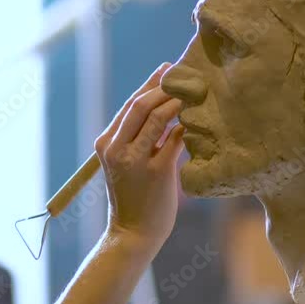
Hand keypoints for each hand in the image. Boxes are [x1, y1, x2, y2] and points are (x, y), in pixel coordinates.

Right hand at [94, 62, 184, 246]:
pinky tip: (198, 121)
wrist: (132, 234)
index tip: (167, 69)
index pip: (130, 105)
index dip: (150, 85)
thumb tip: (164, 106)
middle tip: (186, 75)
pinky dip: (187, 126)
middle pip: (140, 105)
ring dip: (177, 101)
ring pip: (156, 117)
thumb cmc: (134, 197)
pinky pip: (175, 140)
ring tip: (196, 92)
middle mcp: (116, 149)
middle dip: (164, 86)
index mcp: (106, 143)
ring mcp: (134, 160)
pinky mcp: (156, 172)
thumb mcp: (127, 163)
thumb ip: (139, 137)